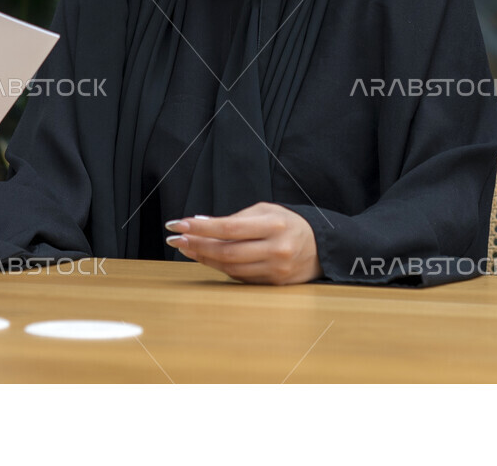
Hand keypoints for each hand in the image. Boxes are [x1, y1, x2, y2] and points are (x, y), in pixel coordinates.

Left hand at [165, 202, 320, 284]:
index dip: (200, 227)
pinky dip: (220, 267)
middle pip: (226, 251)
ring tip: (185, 247)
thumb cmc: (288, 223)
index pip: (229, 228)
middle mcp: (276, 249)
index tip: (177, 224)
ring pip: (230, 267)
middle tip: (175, 239)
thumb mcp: (267, 211)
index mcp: (274, 225)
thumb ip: (237, 218)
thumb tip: (200, 223)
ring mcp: (275, 270)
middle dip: (196, 245)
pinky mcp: (273, 284)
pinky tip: (206, 258)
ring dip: (203, 257)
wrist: (321, 247)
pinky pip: (239, 277)